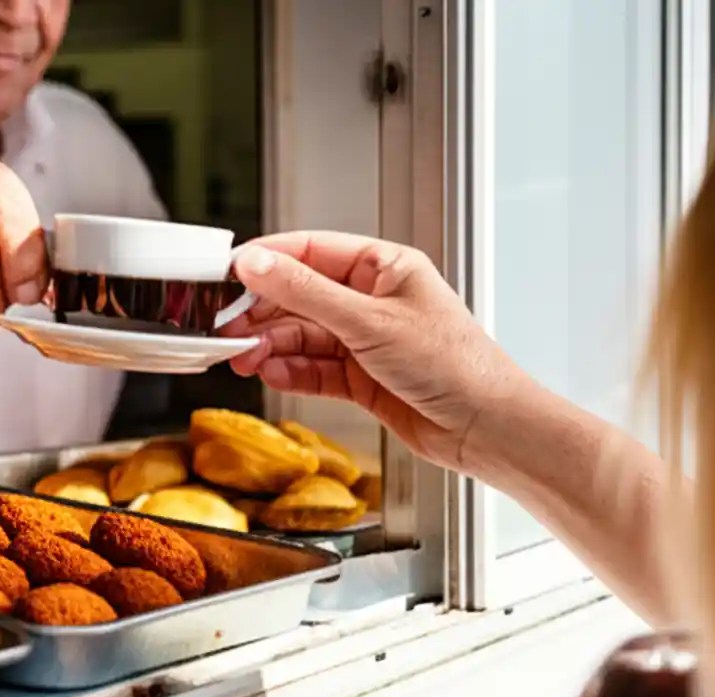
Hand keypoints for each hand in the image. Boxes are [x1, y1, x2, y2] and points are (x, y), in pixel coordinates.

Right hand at [221, 231, 533, 473]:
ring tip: (245, 358)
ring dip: (271, 347)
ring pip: (303, 336)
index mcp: (384, 267)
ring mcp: (367, 340)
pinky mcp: (362, 379)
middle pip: (300, 296)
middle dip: (262, 313)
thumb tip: (258, 264)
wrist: (486, 428)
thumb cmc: (454, 365)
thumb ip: (306, 293)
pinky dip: (291, 372)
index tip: (228, 274)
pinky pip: (314, 369)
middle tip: (228, 327)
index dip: (266, 261)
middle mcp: (373, 300)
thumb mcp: (369, 322)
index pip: (310, 250)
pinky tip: (273, 374)